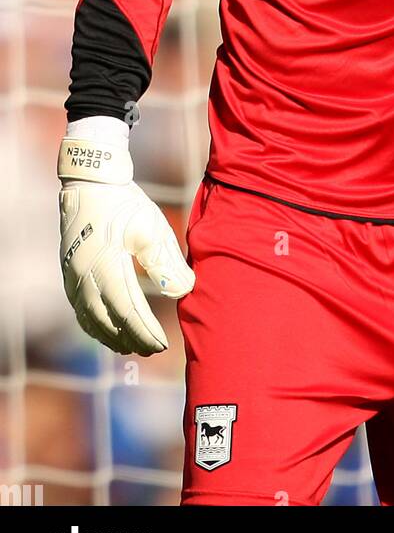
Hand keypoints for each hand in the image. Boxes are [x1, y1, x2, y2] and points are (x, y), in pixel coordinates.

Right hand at [58, 122, 194, 354]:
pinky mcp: (69, 274)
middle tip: (153, 349)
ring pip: (91, 320)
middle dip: (131, 338)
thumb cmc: (125, 204)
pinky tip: (109, 329)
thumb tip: (184, 291)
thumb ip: (167, 262)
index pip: (128, 312)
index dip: (145, 332)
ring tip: (133, 346)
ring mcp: (72, 278)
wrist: (91, 182)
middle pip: (108, 322)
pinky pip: (80, 310)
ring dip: (112, 336)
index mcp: (107, 267)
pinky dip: (95, 325)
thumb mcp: (151, 228)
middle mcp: (84, 278)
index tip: (163, 344)